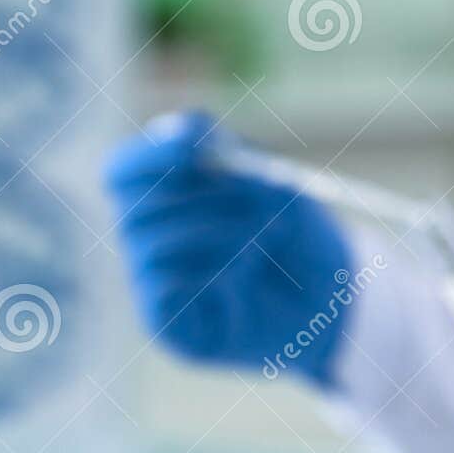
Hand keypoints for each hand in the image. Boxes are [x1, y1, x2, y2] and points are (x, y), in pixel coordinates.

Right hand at [104, 112, 351, 384]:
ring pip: (152, 244)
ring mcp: (152, 285)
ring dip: (217, 230)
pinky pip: (163, 286)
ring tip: (269, 236)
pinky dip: (210, 269)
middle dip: (202, 195)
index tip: (194, 144)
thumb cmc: (298, 242)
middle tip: (260, 199)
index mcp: (162, 199)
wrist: (331, 308)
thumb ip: (229, 154)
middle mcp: (146, 241)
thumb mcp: (271, 183)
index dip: (149, 155)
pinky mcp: (165, 324)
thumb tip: (189, 128)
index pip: (122, 172)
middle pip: (134, 205)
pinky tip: (245, 274)